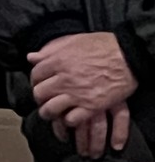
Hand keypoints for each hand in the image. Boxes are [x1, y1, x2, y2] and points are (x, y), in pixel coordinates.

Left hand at [31, 32, 137, 155]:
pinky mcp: (92, 106)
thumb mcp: (74, 41)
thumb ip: (51, 50)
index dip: (35, 80)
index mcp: (58, 62)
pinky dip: (69, 120)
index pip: (35, 75)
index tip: (40, 83)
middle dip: (39, 97)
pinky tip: (71, 117)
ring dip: (49, 113)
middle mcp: (64, 79)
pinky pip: (71, 119)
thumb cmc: (104, 46)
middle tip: (44, 99)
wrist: (129, 56)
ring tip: (52, 113)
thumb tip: (32, 57)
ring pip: (50, 109)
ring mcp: (77, 94)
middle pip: (39, 93)